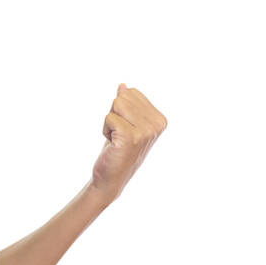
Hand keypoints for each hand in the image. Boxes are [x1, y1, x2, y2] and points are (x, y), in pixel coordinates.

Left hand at [89, 82, 167, 204]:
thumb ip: (128, 104)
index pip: (132, 93)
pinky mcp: (131, 137)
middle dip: (114, 114)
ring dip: (110, 121)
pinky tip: (113, 144)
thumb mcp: (125, 122)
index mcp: (160, 119)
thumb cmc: (118, 150)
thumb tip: (123, 86)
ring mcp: (145, 131)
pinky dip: (105, 130)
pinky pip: (109, 117)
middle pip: (124, 97)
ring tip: (116, 138)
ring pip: (117, 104)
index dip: (121, 109)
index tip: (125, 128)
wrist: (111, 178)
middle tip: (119, 134)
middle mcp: (156, 125)